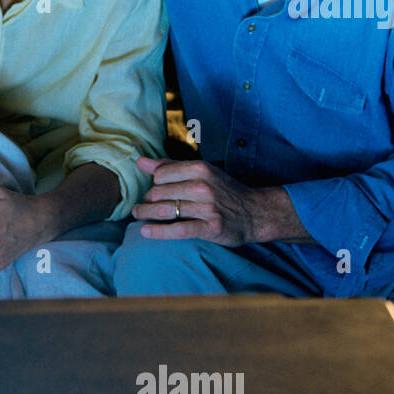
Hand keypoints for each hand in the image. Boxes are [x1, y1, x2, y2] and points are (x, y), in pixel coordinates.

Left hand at [131, 156, 262, 245]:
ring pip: (165, 210)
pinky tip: (145, 232)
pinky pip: (177, 230)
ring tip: (137, 216)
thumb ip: (170, 166)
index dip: (153, 184)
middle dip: (147, 201)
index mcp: (201, 169)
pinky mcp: (210, 227)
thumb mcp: (201, 172)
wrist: (255, 213)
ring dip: (145, 214)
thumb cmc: (223, 191)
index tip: (154, 191)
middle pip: (159, 193)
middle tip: (143, 206)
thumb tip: (140, 161)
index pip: (161, 174)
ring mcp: (207, 207)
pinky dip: (158, 231)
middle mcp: (203, 186)